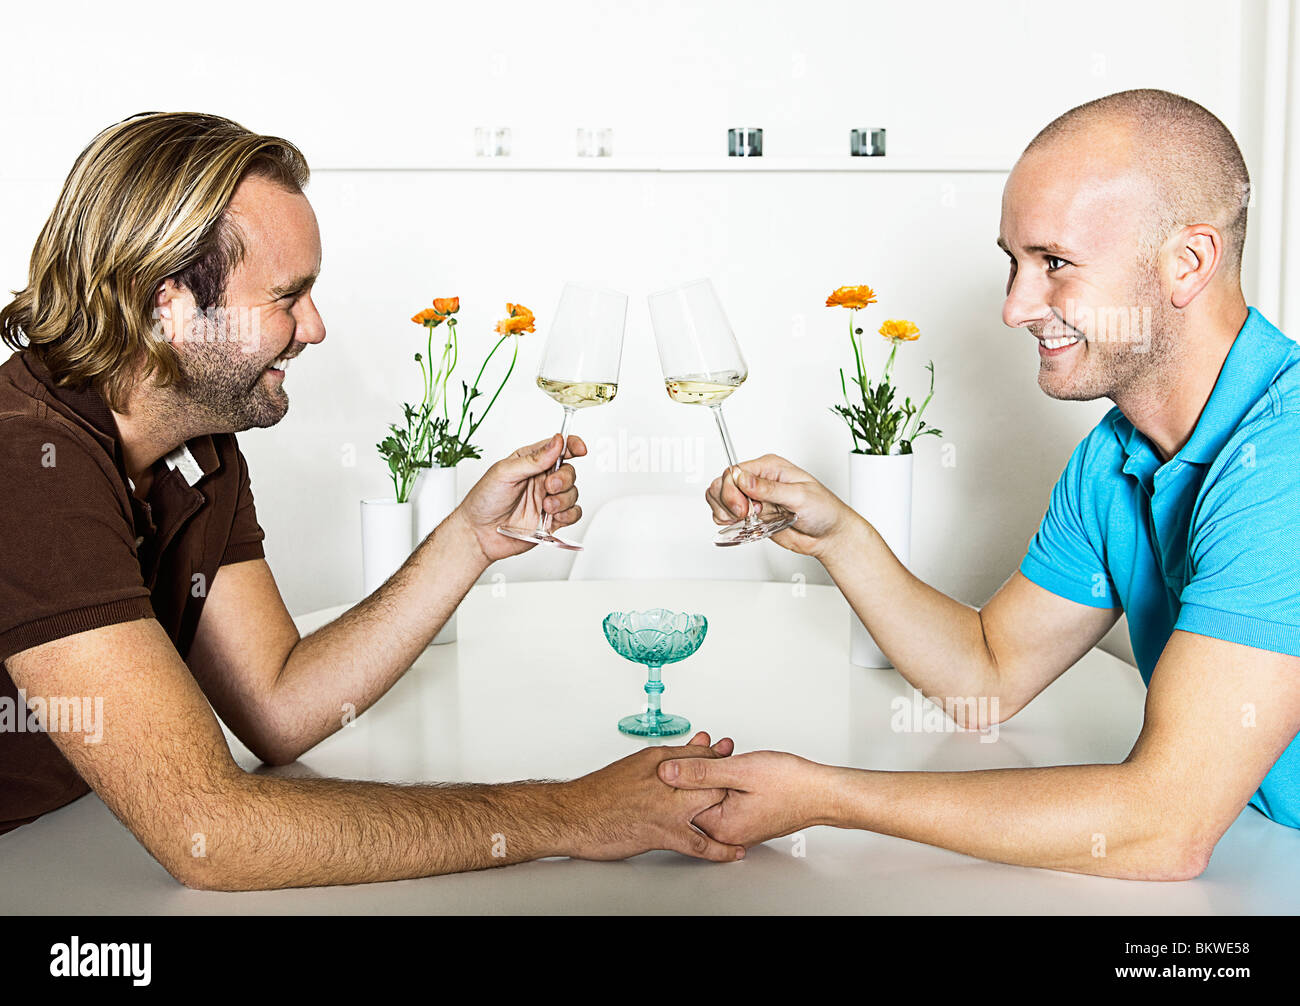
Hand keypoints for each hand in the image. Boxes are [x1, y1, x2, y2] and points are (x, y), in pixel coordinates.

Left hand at [456, 433, 586, 561]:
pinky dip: (568, 514)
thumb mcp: (504, 473)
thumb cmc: (483, 500)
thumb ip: (533, 459)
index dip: (572, 445)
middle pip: (569, 471)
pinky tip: (553, 516)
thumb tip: (556, 443)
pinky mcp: (551, 520)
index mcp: (530, 462)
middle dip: (564, 479)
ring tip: (545, 505)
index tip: (579, 449)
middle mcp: (541, 480)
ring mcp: (547, 499)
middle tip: (549, 486)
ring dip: (563, 499)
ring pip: (573, 493)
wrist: (478, 534)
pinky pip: (573, 514)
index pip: (557, 448)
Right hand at [560, 731, 746, 862]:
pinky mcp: (662, 833)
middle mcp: (667, 779)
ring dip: (729, 811)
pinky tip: (734, 851)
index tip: (733, 759)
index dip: (721, 758)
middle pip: (714, 777)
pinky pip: (701, 842)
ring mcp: (666, 807)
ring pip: (712, 804)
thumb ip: (665, 758)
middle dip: (732, 783)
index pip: (702, 754)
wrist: (574, 815)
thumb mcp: (635, 764)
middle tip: (747, 790)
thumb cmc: (600, 792)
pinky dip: (721, 849)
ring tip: (744, 816)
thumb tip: (691, 746)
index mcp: (659, 759)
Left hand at [657, 749, 829, 847]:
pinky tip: (731, 761)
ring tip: (724, 750)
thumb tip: (667, 772)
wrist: (823, 792)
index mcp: (721, 827)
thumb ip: (700, 771)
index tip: (689, 750)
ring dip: (711, 769)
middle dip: (696, 766)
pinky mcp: (744, 818)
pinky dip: (723, 777)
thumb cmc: (792, 784)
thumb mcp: (740, 770)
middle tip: (707, 745)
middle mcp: (727, 832)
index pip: (681, 799)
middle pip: (693, 797)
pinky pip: (723, 796)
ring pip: (708, 794)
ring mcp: (736, 827)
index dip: (683, 769)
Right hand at [704, 454, 859, 557]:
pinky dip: (725, 521)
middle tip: (745, 515)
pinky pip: (724, 514)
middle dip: (727, 501)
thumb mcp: (800, 496)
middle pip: (722, 482)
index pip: (735, 471)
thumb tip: (744, 479)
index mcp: (770, 468)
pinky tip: (741, 525)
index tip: (744, 509)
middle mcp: (758, 480)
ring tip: (745, 519)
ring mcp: (753, 498)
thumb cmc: (823, 510)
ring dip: (724, 511)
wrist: (828, 534)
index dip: (732, 490)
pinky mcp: (751, 515)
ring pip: (718, 497)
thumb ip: (770, 489)